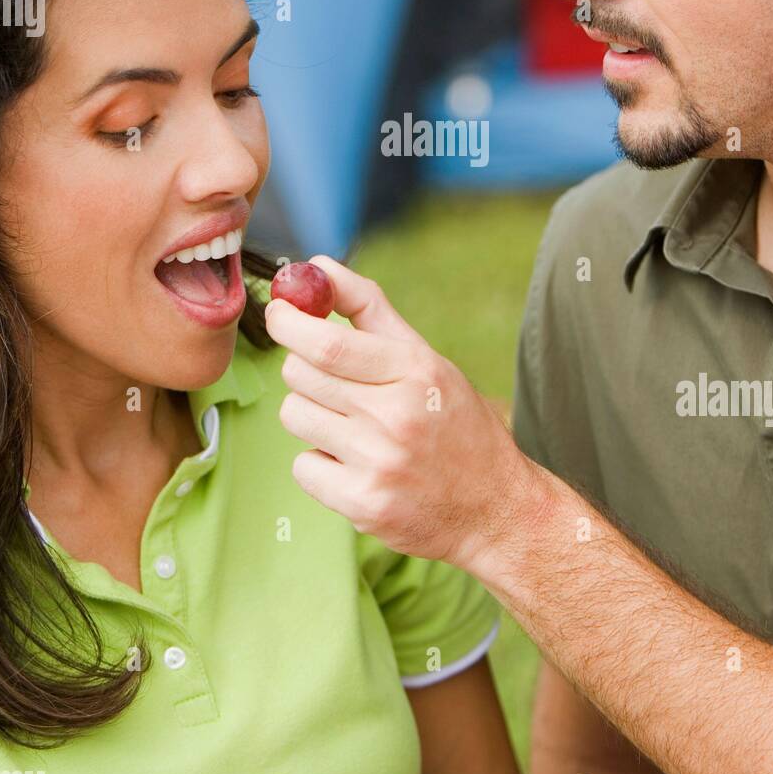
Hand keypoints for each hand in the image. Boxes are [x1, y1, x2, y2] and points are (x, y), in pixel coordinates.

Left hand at [263, 255, 535, 570]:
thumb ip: (369, 309)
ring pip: (295, 416)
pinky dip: (318, 464)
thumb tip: (318, 267)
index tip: (279, 313)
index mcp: (415, 371)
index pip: (328, 343)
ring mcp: (379, 463)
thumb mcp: (425, 358)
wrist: (494, 506)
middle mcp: (396, 415)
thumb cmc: (453, 422)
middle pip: (302, 375)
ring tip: (351, 427)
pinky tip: (354, 465)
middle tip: (329, 380)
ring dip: (310, 416)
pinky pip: (302, 467)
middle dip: (302, 369)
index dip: (290, 323)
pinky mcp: (364, 504)